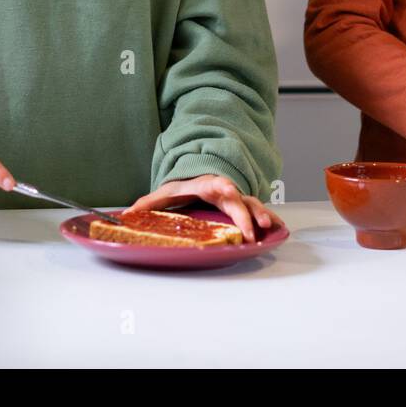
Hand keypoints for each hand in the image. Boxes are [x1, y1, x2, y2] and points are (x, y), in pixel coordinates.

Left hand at [127, 175, 283, 243]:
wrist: (201, 176)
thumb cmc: (185, 186)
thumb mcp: (166, 192)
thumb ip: (149, 203)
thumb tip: (126, 215)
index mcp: (208, 184)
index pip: (218, 185)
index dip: (224, 188)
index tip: (230, 191)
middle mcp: (227, 190)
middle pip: (239, 201)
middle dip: (248, 214)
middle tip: (255, 230)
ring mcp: (238, 198)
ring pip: (253, 206)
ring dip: (263, 216)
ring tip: (271, 229)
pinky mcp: (244, 207)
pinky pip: (258, 212)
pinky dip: (270, 219)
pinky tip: (279, 229)